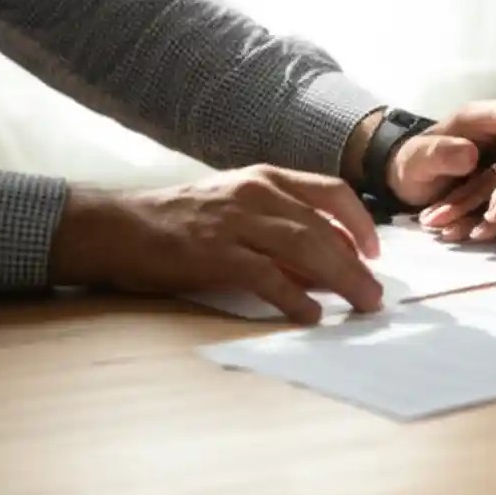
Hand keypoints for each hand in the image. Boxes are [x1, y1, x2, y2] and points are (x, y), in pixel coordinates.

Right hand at [48, 165, 383, 323]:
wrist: (119, 226)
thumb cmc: (180, 223)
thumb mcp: (237, 213)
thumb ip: (280, 237)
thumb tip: (325, 272)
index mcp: (265, 179)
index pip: (331, 191)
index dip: (360, 222)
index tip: (375, 252)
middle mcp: (255, 193)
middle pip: (323, 227)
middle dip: (357, 264)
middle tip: (376, 295)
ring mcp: (234, 221)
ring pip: (304, 247)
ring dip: (340, 279)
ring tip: (361, 304)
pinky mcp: (213, 253)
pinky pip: (265, 276)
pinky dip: (293, 297)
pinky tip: (310, 315)